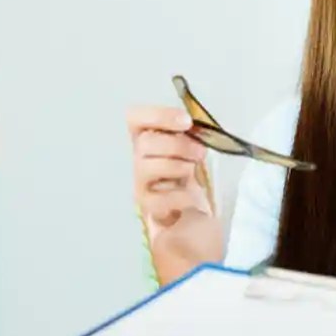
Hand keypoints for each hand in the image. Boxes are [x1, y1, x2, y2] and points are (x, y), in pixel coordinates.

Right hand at [127, 105, 224, 281]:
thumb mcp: (192, 151)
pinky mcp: (148, 208)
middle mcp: (139, 160)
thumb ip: (189, 136)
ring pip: (146, 167)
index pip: (135, 118)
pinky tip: (191, 199)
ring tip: (193, 173)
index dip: (158, 116)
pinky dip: (180, 196)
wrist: (192, 220)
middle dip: (177, 145)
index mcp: (149, 139)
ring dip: (177, 167)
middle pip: (144, 143)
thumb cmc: (191, 179)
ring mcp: (141, 184)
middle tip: (200, 154)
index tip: (186, 122)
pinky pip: (158, 197)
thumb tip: (198, 125)